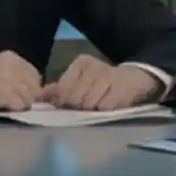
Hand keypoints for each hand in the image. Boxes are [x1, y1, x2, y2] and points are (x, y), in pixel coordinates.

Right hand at [0, 50, 42, 113]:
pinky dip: (14, 109)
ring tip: (7, 104)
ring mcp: (10, 79)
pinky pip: (21, 105)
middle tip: (14, 101)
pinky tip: (3, 107)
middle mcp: (13, 65)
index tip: (20, 93)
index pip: (35, 74)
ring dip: (21, 104)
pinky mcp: (5, 93)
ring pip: (30, 97)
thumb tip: (34, 90)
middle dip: (28, 96)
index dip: (30, 87)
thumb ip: (15, 76)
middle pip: (35, 86)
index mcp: (11, 57)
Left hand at [41, 54, 160, 110]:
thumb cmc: (102, 83)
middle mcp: (93, 66)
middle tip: (87, 106)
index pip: (63, 90)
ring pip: (89, 104)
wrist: (135, 78)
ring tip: (99, 105)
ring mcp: (108, 76)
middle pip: (74, 98)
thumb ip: (60, 89)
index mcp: (81, 63)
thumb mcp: (80, 82)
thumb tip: (40, 97)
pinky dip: (106, 111)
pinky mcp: (121, 88)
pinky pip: (105, 108)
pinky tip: (111, 106)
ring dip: (93, 110)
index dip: (65, 102)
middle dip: (79, 107)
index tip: (72, 103)